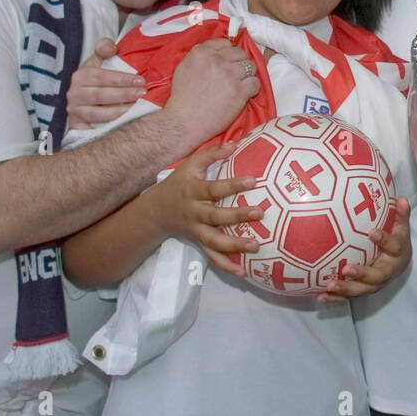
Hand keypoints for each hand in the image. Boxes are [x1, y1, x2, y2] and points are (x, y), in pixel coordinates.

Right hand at [67, 38, 143, 128]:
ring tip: (136, 106)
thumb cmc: (95, 82)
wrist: (81, 105)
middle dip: (124, 94)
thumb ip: (104, 49)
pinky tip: (125, 119)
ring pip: (98, 112)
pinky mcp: (77, 125)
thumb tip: (112, 48)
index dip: (122, 79)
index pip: (102, 76)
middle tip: (143, 93)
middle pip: (101, 94)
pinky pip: (95, 125)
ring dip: (119, 110)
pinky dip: (111, 122)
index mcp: (81, 76)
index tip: (141, 80)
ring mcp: (75, 110)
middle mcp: (75, 93)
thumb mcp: (97, 63)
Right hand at [150, 143, 263, 276]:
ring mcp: (195, 230)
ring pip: (214, 241)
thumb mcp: (190, 165)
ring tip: (256, 246)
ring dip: (234, 245)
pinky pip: (212, 257)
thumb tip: (236, 143)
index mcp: (193, 192)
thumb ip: (212, 153)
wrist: (156, 211)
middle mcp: (194, 213)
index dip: (232, 185)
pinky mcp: (198, 243)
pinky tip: (243, 272)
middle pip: (215, 216)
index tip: (254, 181)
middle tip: (260, 214)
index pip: (214, 188)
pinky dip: (226, 266)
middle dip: (237, 216)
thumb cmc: (179, 183)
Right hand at [161, 39, 261, 147]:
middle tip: (234, 75)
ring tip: (239, 85)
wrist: (184, 121)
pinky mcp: (239, 91)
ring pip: (250, 67)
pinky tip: (244, 94)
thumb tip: (216, 51)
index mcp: (201, 53)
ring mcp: (230, 75)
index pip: (225, 43)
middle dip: (239, 63)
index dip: (228, 53)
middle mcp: (217, 61)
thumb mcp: (184, 67)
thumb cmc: (182, 98)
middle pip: (240, 54)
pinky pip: (255, 82)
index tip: (227, 62)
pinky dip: (252, 89)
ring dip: (247, 76)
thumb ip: (199, 55)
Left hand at [320, 196, 411, 301]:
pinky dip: (335, 298)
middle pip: (376, 276)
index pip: (393, 247)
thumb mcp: (401, 227)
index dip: (384, 240)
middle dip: (362, 274)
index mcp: (397, 254)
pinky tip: (319, 296)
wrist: (399, 263)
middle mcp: (387, 271)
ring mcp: (375, 284)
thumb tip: (401, 198)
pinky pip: (349, 296)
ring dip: (346, 289)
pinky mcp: (363, 290)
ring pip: (361, 289)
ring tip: (329, 285)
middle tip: (347, 269)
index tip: (372, 232)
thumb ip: (401, 214)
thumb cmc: (396, 240)